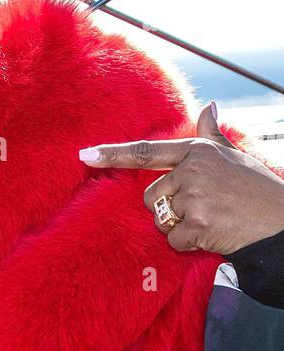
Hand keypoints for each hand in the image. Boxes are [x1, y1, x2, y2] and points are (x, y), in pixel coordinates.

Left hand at [78, 104, 283, 255]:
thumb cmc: (255, 189)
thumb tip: (208, 106)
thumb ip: (213, 135)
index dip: (113, 155)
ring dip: (178, 227)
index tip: (85, 155)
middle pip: (150, 196)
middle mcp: (192, 170)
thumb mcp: (234, 156)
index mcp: (197, 152)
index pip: (146, 151)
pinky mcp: (196, 224)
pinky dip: (188, 244)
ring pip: (160, 219)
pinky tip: (212, 235)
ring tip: (210, 220)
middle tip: (203, 209)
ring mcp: (194, 197)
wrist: (281, 221)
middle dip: (168, 208)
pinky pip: (173, 240)